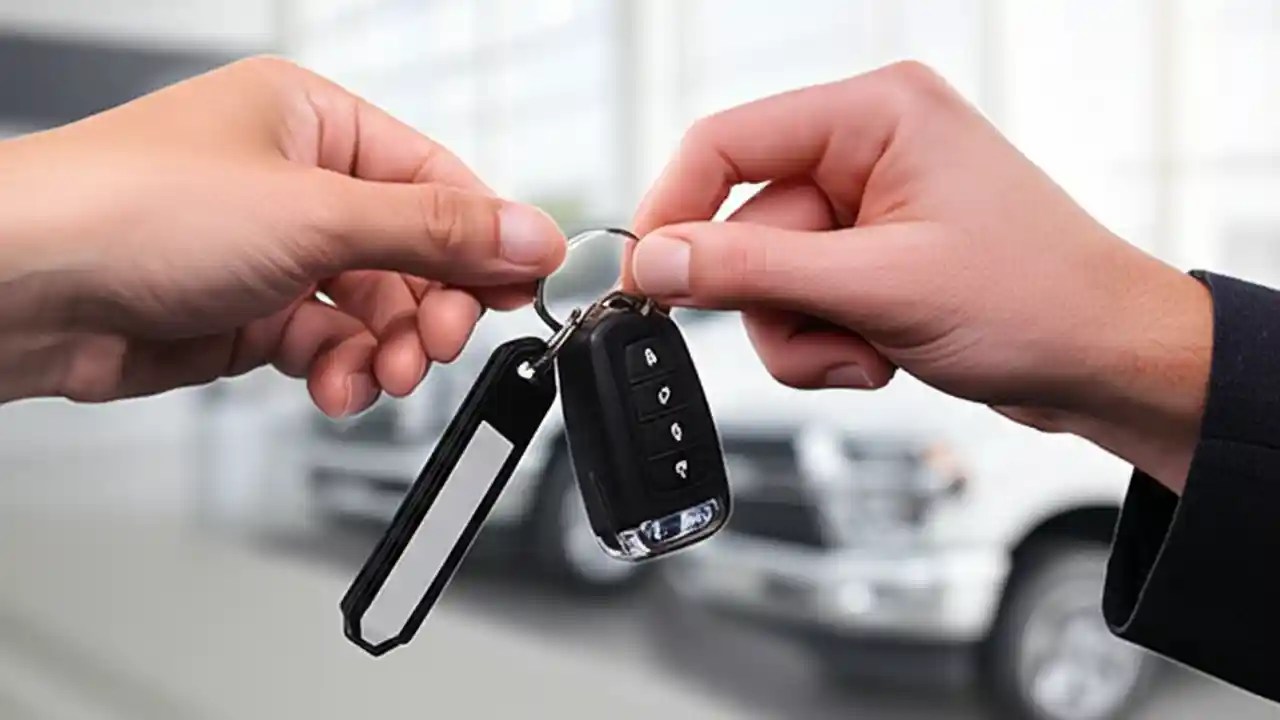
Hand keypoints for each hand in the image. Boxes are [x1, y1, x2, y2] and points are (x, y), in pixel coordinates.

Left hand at [0, 57, 564, 415]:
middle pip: (409, 251)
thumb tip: (528, 233)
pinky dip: (340, 370)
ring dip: (384, 349)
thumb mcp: (316, 214)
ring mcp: (272, 251)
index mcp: (316, 124)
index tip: (519, 285)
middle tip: (434, 342)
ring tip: (378, 375)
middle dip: (427, 305)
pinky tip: (334, 384)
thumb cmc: (133, 208)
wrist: (23, 288)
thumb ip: (436, 231)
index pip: (434, 178)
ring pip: (371, 307)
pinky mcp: (249, 312)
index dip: (483, 237)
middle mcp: (297, 184)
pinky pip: (327, 343)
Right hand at [627, 61, 1210, 491]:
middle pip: (745, 229)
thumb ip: (755, 271)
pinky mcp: (872, 260)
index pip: (729, 142)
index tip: (649, 277)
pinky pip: (802, 303)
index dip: (676, 209)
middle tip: (831, 339)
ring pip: (768, 280)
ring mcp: (868, 210)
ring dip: (805, 336)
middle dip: (778, 304)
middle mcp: (867, 150)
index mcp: (876, 114)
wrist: (1109, 363)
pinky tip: (883, 356)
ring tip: (870, 353)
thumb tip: (658, 259)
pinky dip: (828, 344)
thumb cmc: (1037, 301)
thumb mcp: (879, 286)